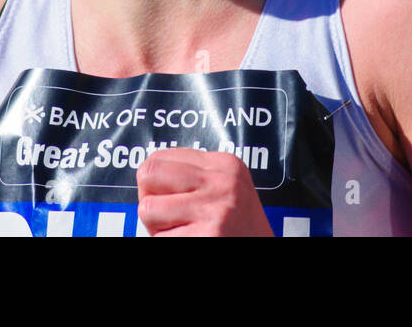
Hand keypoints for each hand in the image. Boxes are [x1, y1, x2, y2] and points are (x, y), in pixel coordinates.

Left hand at [136, 148, 273, 236]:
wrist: (264, 256)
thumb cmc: (239, 231)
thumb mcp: (226, 191)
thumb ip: (192, 176)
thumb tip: (147, 174)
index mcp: (225, 164)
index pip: (159, 157)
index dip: (155, 184)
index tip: (171, 200)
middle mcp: (222, 183)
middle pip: (148, 173)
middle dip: (149, 200)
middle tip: (168, 219)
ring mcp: (215, 210)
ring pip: (148, 209)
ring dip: (157, 229)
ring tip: (184, 234)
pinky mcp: (208, 237)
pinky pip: (160, 239)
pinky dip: (168, 244)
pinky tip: (192, 244)